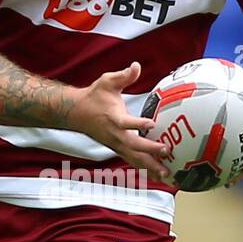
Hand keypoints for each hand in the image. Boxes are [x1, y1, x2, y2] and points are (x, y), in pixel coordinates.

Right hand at [73, 61, 171, 181]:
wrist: (76, 113)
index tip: (151, 123)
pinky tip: (157, 175)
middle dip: (150, 150)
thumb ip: (124, 76)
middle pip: (133, 146)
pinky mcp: (118, 149)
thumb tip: (136, 66)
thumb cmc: (94, 96)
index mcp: (113, 118)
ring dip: (149, 166)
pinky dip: (145, 169)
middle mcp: (115, 135)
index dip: (138, 124)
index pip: (126, 123)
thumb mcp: (108, 81)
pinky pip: (132, 161)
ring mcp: (116, 144)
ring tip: (165, 174)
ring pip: (133, 158)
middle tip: (166, 151)